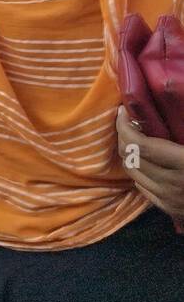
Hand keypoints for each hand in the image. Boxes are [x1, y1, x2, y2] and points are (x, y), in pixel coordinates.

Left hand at [117, 106, 183, 221]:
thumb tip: (179, 92)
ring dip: (129, 153)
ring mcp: (170, 200)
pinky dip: (138, 170)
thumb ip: (183, 126)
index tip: (124, 111)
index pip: (140, 145)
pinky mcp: (170, 210)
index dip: (125, 126)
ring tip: (134, 138)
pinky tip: (146, 160)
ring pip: (132, 173)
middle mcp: (172, 184)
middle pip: (130, 157)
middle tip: (128, 121)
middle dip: (123, 136)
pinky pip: (142, 187)